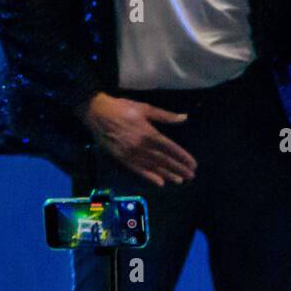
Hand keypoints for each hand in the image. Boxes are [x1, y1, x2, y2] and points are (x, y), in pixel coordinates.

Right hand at [77, 93, 197, 186]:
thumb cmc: (122, 108)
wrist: (97, 113)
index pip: (170, 148)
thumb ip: (165, 116)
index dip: (182, 157)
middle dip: (178, 168)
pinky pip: (138, 170)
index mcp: (149, 133)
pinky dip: (149, 177)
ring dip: (167, 174)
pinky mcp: (122, 159)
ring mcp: (131, 154)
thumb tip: (184, 117)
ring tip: (179, 180)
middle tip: (190, 176)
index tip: (193, 164)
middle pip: (164, 160)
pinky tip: (159, 182)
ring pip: (153, 167)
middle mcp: (142, 146)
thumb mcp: (145, 108)